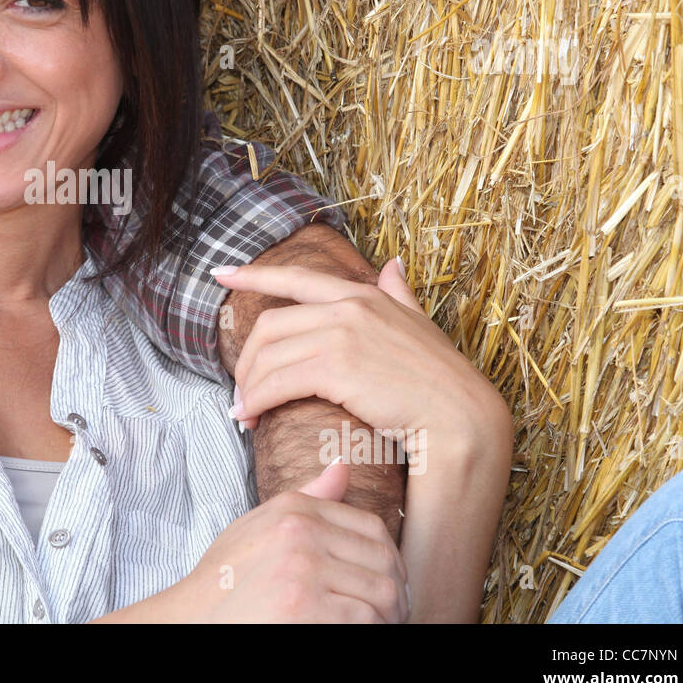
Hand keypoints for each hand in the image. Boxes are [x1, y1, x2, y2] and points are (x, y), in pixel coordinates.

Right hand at [161, 459, 408, 622]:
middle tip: (394, 613)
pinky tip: (359, 633)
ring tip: (382, 625)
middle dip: (397, 592)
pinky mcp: (304, 608)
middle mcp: (300, 533)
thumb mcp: (258, 526)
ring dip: (388, 616)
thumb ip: (307, 498)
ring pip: (380, 593)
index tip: (391, 582)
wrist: (192, 617)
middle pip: (383, 560)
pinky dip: (370, 630)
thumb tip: (344, 466)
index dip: (391, 559)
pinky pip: (363, 620)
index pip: (372, 526)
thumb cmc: (224, 579)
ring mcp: (303, 570)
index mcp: (293, 510)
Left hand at [213, 259, 506, 463]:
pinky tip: (251, 417)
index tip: (220, 275)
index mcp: (362, 294)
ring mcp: (342, 334)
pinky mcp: (337, 368)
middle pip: (270, 326)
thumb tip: (390, 264)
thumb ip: (399, 294)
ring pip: (268, 356)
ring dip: (247, 388)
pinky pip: (278, 382)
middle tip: (240, 391)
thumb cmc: (440, 379)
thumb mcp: (418, 324)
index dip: (252, 275)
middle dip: (246, 361)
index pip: (295, 278)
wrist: (461, 418)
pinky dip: (256, 401)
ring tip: (243, 412)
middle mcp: (348, 307)